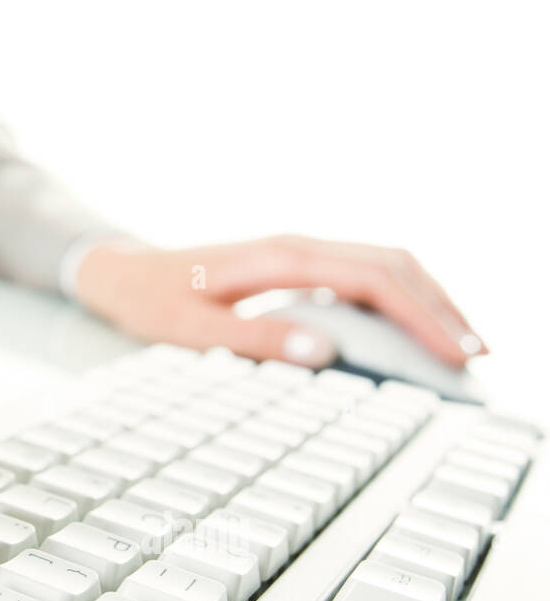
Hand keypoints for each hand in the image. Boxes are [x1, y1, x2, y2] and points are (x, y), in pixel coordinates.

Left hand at [74, 234, 484, 367]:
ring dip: (425, 300)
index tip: (453, 353)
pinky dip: (397, 300)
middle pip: (393, 263)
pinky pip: (362, 276)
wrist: (123, 273)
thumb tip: (326, 351)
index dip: (421, 316)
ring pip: (383, 265)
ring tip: (458, 346)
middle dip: (441, 306)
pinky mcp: (296, 267)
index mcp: (279, 257)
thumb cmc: (153, 300)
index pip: (372, 280)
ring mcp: (299, 253)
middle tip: (477, 354)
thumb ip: (256, 339)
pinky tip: (411, 333)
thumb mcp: (191, 329)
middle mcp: (297, 246)